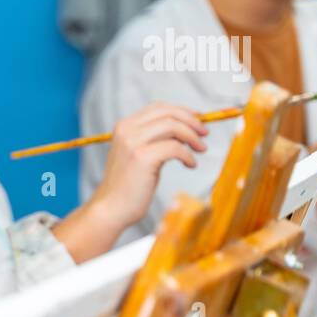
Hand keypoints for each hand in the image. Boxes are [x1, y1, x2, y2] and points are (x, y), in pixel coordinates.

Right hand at [55, 103, 207, 261]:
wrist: (111, 209)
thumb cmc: (129, 186)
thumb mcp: (139, 155)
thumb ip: (155, 139)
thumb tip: (186, 127)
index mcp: (124, 126)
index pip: (159, 107)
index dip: (183, 111)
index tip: (198, 122)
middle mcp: (126, 130)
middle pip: (168, 113)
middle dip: (192, 121)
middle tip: (205, 135)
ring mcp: (132, 143)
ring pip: (173, 126)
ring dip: (192, 136)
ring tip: (201, 150)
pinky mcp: (142, 158)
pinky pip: (175, 148)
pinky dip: (188, 155)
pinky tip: (190, 165)